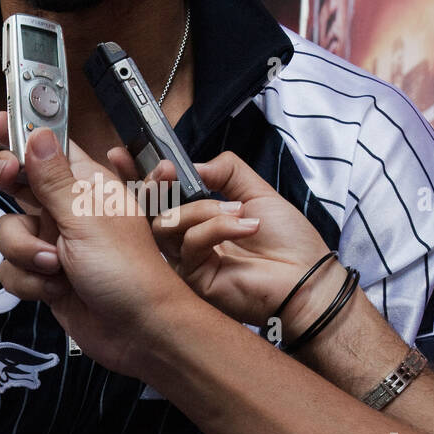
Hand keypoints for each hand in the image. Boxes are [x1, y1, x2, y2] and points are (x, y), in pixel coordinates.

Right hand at [0, 118, 190, 377]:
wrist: (138, 332)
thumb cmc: (130, 273)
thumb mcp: (87, 218)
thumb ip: (54, 178)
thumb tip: (38, 134)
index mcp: (86, 185)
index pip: (48, 147)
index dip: (21, 132)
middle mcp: (67, 210)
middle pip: (17, 183)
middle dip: (8, 188)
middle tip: (6, 179)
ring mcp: (55, 243)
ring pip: (8, 231)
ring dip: (25, 251)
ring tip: (56, 265)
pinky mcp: (45, 275)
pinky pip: (11, 269)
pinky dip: (28, 281)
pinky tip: (54, 288)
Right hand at [149, 151, 343, 334]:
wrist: (309, 280)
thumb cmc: (289, 243)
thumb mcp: (257, 192)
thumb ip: (225, 171)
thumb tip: (193, 165)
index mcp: (199, 221)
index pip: (158, 197)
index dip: (137, 176)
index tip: (124, 153)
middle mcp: (187, 242)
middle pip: (149, 212)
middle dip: (153, 186)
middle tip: (165, 172)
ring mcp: (188, 262)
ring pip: (166, 225)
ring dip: (200, 209)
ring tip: (237, 210)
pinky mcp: (194, 279)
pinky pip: (190, 243)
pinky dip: (218, 227)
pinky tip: (246, 226)